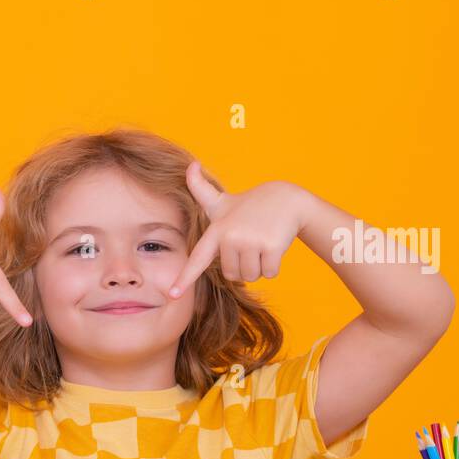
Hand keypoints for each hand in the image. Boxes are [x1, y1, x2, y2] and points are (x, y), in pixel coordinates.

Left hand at [169, 162, 310, 298]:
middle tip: (251, 243)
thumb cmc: (249, 205)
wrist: (286, 199)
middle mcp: (230, 236)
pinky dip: (273, 266)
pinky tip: (274, 247)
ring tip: (261, 243)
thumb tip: (190, 164)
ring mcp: (250, 241)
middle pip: (233, 275)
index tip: (172, 294)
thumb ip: (201, 189)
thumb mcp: (222, 201)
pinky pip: (269, 274)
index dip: (184, 277)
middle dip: (243, 266)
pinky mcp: (270, 247)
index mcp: (216, 230)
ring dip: (259, 267)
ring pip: (251, 276)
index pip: (198, 258)